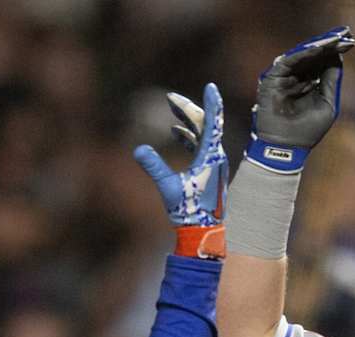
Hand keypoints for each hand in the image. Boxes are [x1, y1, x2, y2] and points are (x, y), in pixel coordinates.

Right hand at [134, 82, 227, 258]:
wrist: (203, 232)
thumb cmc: (188, 212)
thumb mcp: (169, 188)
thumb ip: (154, 167)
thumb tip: (138, 150)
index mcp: (211, 156)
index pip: (212, 123)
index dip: (211, 103)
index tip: (210, 86)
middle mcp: (215, 157)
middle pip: (204, 125)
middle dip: (187, 110)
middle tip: (171, 99)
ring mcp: (213, 164)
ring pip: (202, 135)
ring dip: (187, 121)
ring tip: (172, 108)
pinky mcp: (208, 171)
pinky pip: (199, 146)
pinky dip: (188, 137)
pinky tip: (176, 131)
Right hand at [247, 25, 354, 172]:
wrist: (287, 148)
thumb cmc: (307, 131)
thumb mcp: (328, 103)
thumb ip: (331, 81)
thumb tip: (338, 57)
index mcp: (308, 85)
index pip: (320, 64)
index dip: (333, 53)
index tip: (348, 42)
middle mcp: (295, 80)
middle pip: (311, 57)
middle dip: (326, 47)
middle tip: (341, 36)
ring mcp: (283, 79)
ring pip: (300, 57)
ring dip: (316, 48)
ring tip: (331, 41)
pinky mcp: (272, 80)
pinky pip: (287, 62)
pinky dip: (301, 54)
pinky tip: (316, 50)